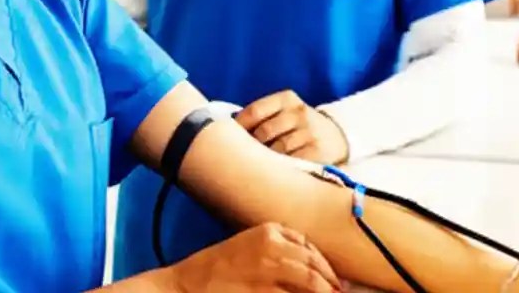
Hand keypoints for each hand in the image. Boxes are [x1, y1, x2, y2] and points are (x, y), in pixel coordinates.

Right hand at [167, 222, 343, 292]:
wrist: (186, 285)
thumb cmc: (215, 268)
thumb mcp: (246, 246)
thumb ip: (276, 248)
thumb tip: (308, 267)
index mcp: (268, 231)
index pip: (309, 246)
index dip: (325, 265)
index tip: (333, 279)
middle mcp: (271, 246)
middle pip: (314, 263)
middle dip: (331, 281)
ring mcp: (267, 270)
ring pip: (311, 282)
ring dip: (326, 292)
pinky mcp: (262, 292)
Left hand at [236, 90, 349, 164]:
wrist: (337, 136)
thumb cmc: (298, 126)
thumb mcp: (284, 112)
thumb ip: (262, 117)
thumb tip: (227, 132)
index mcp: (287, 98)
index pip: (255, 111)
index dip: (239, 127)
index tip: (229, 139)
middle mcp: (300, 112)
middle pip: (264, 132)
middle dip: (252, 147)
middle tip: (245, 158)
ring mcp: (310, 132)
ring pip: (277, 150)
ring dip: (266, 161)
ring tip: (260, 167)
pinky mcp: (319, 151)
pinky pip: (293, 163)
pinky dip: (282, 169)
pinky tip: (277, 172)